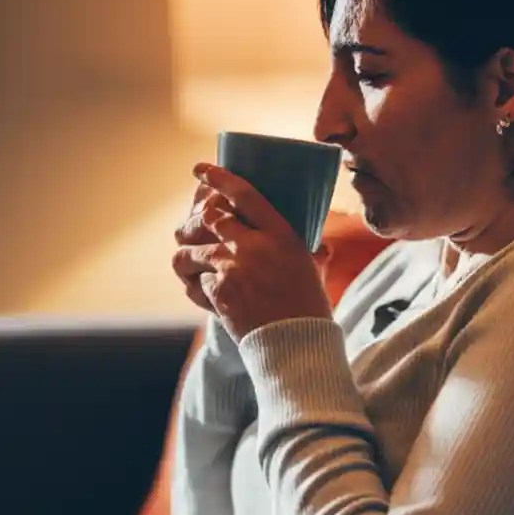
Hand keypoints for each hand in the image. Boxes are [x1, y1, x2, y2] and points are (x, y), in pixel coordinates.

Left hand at [171, 163, 332, 340]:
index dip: (219, 177)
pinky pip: (197, 281)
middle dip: (200, 222)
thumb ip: (313, 252)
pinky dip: (199, 288)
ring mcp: (234, 268)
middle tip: (198, 229)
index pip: (244, 194)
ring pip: (194, 251)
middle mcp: (255, 245)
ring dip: (190, 258)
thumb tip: (323, 245)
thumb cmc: (309, 308)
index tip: (201, 169)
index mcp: (281, 233)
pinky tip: (208, 294)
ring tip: (193, 265)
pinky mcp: (220, 292)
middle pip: (211, 218)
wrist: (297, 345)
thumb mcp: (314, 270)